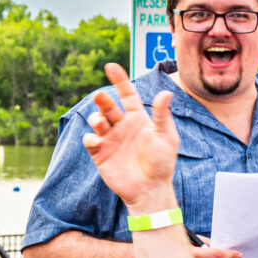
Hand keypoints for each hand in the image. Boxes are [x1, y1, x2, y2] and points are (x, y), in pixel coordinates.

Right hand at [82, 63, 177, 214]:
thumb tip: (165, 93)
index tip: (110, 66)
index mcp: (138, 119)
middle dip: (102, 99)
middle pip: (108, 106)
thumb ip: (162, 116)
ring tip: (101, 123)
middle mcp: (122, 126)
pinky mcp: (100, 154)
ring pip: (96, 120)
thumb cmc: (162, 165)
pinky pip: (90, 140)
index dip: (119, 80)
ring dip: (96, 118)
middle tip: (101, 96)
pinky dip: (90, 137)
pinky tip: (97, 140)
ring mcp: (110, 139)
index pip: (127, 95)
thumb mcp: (167, 138)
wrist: (150, 191)